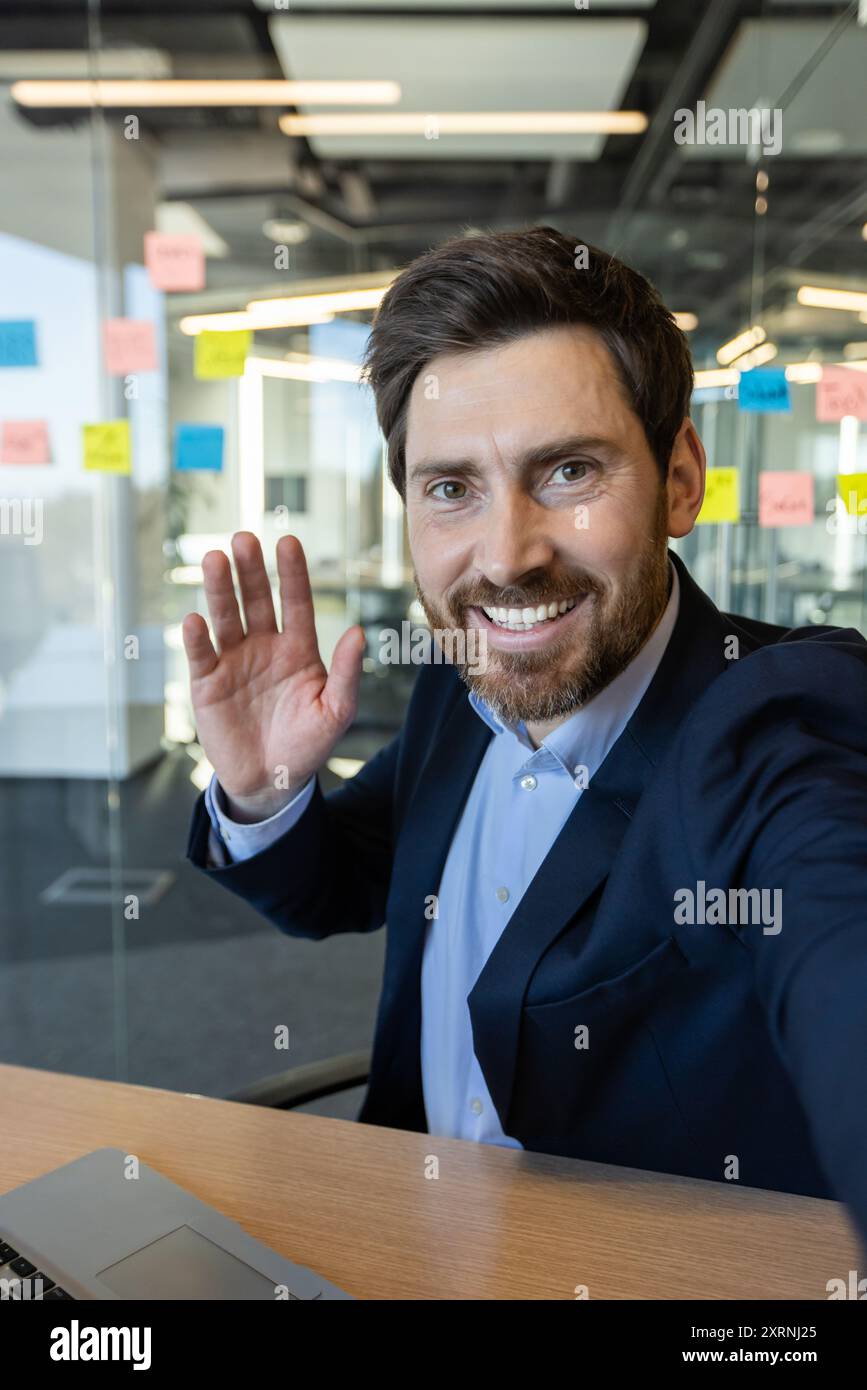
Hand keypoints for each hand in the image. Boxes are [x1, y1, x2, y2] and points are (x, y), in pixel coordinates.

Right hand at [182, 532, 363, 821]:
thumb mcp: (336, 711)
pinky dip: (197, 638)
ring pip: (226, 618)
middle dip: (250, 571)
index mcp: (298, 649)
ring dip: (220, 591)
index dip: (292, 574)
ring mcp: (234, 662)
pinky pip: (201, 656)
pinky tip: (195, 619)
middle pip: (257, 601)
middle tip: (243, 539)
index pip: (296, 602)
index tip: (288, 542)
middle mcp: (264, 647)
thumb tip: (359, 632)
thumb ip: (348, 673)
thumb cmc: (307, 745)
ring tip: (215, 560)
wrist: (272, 782)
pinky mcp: (207, 684)